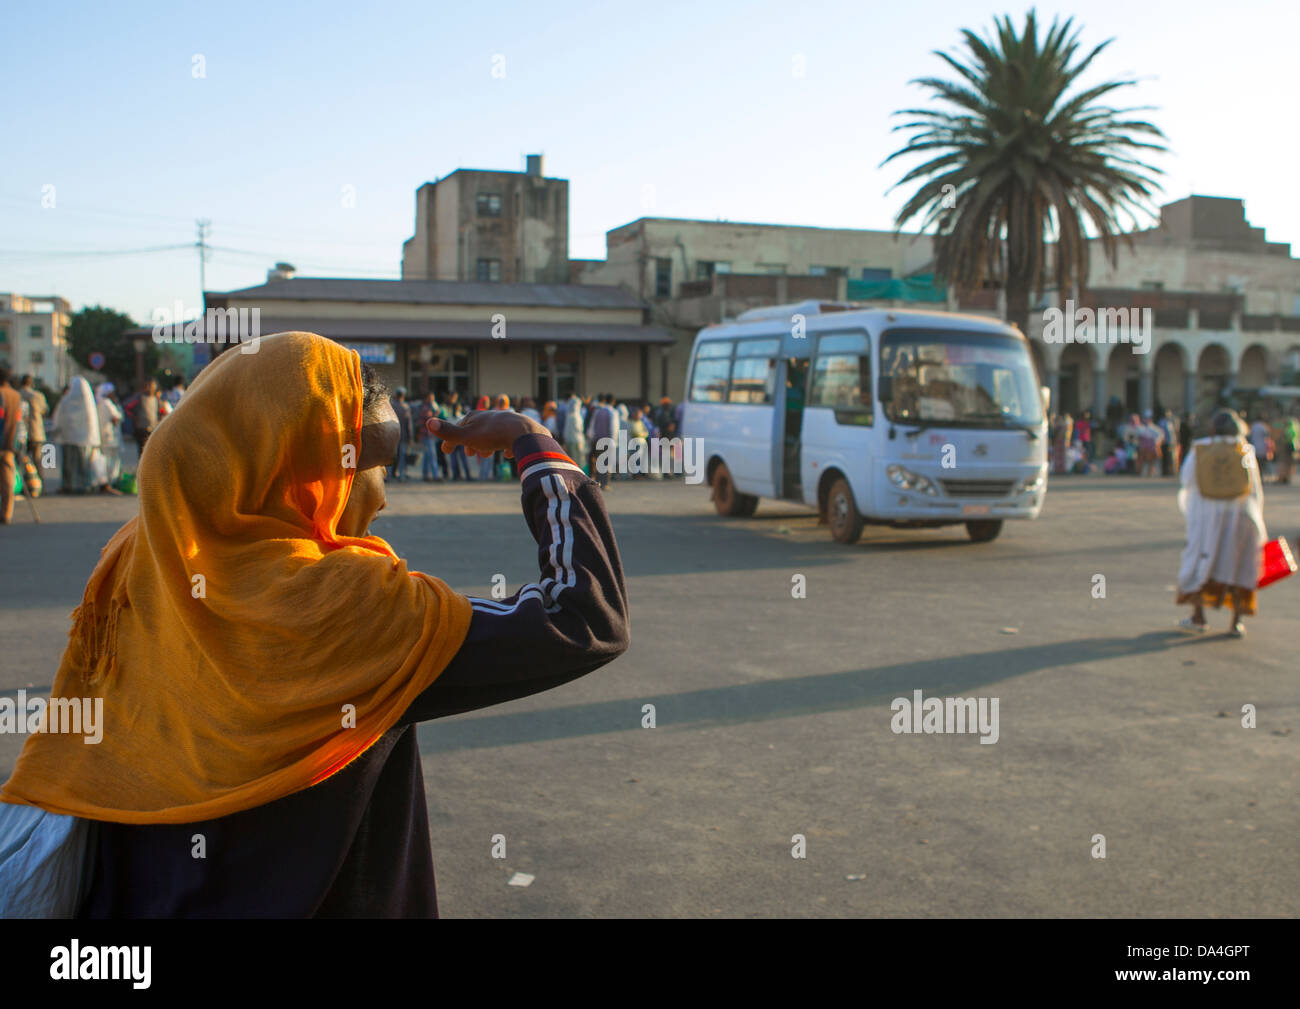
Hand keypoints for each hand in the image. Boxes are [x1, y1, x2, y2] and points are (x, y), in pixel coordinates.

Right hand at [428, 410, 548, 457]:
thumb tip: (427, 422)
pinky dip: (505, 445)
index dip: (450, 440)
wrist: (524, 433)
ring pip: (492, 433)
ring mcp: (506, 422)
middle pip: (476, 429)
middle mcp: (491, 416)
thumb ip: (449, 432)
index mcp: (476, 417)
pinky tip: (508, 454)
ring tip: (486, 454)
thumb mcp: (468, 436)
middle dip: (470, 441)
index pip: (459, 427)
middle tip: (469, 454)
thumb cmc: (494, 435)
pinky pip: (511, 438)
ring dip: (486, 444)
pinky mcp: (520, 431)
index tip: (445, 451)